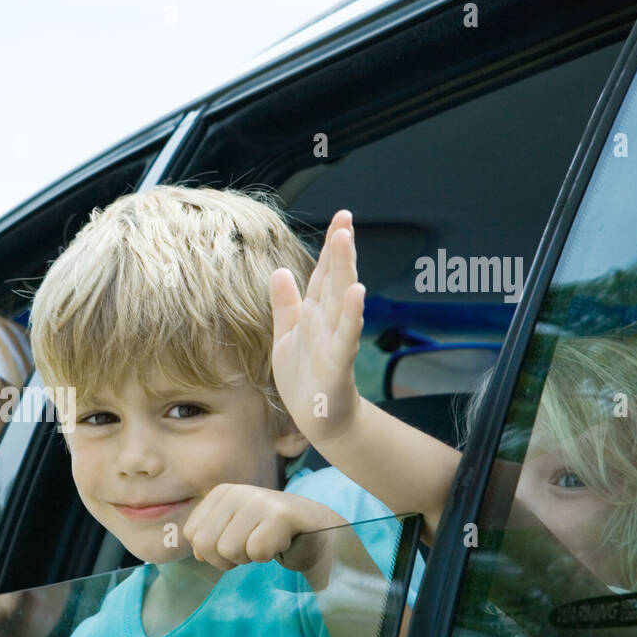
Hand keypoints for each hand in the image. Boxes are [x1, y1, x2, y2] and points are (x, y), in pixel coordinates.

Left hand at [182, 484, 342, 572]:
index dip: (214, 551)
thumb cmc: (271, 535)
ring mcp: (259, 500)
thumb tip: (198, 553)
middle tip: (254, 546)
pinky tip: (282, 543)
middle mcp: (236, 491)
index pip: (193, 535)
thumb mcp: (232, 534)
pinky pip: (257, 552)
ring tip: (268, 543)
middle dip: (229, 558)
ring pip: (229, 550)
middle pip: (206, 544)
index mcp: (220, 493)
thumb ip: (209, 540)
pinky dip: (269, 556)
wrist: (317, 533)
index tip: (240, 542)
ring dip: (250, 557)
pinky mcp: (282, 514)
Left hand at [269, 209, 365, 446]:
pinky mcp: (338, 364)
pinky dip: (351, 315)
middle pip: (334, 280)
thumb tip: (280, 270)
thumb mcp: (287, 336)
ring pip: (340, 300)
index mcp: (315, 315)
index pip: (323, 274)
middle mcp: (328, 323)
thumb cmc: (305, 378)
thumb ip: (286, 304)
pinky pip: (346, 336)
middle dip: (340, 250)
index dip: (331, 248)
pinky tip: (357, 293)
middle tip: (345, 219)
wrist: (318, 419)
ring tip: (346, 241)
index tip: (341, 218)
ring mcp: (335, 341)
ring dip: (344, 271)